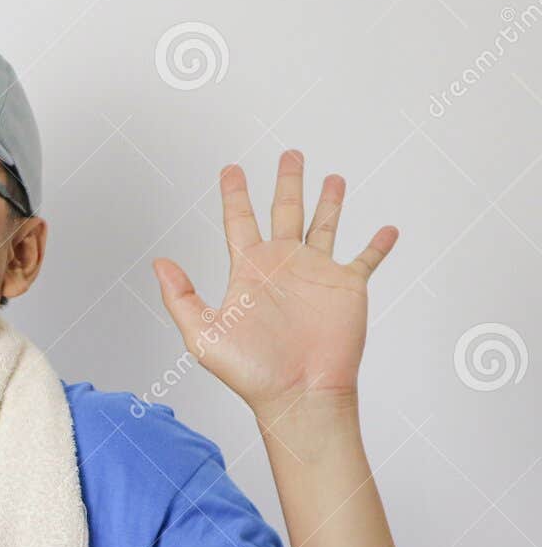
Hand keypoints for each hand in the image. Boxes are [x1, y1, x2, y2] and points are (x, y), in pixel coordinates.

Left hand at [151, 149, 397, 414]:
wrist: (296, 393)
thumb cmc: (249, 371)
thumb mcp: (202, 334)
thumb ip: (181, 296)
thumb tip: (158, 264)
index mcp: (248, 270)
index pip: (239, 221)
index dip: (234, 194)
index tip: (231, 168)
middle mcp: (282, 266)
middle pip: (284, 211)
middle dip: (287, 181)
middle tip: (290, 154)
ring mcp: (315, 274)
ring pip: (324, 225)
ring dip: (329, 201)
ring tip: (332, 177)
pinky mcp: (346, 287)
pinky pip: (366, 260)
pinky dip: (378, 245)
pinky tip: (388, 229)